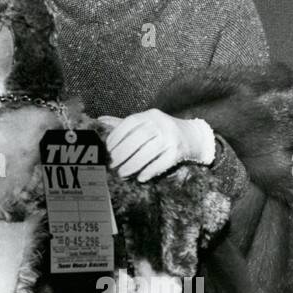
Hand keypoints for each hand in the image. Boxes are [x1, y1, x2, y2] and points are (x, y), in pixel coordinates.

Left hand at [99, 109, 215, 181]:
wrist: (192, 136)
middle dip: (123, 153)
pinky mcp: (178, 152)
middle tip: (112, 164)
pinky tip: (140, 177)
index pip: (130, 123)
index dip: (116, 136)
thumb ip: (124, 124)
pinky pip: (161, 163)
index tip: (107, 149)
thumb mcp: (145, 123)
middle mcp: (161, 124)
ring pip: (149, 151)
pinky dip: (149, 171)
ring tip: (122, 173)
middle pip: (138, 138)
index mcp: (150, 115)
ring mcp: (171, 138)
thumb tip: (99, 121)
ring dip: (133, 164)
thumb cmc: (162, 131)